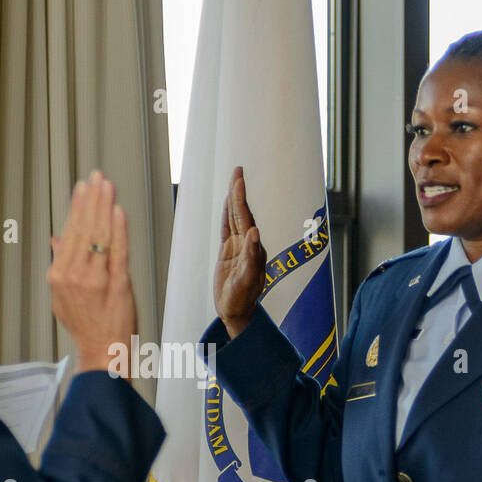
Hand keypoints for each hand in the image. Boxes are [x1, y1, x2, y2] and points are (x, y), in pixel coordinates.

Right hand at [48, 170, 137, 377]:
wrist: (102, 352)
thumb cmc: (85, 326)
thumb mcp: (61, 296)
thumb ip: (60, 264)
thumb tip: (57, 240)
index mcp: (59, 275)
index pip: (69, 232)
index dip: (77, 207)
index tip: (83, 188)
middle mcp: (74, 275)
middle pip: (84, 228)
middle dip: (91, 199)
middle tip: (97, 177)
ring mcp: (96, 279)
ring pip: (100, 235)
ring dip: (104, 207)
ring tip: (107, 186)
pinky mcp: (118, 284)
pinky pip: (117, 252)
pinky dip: (119, 230)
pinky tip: (118, 212)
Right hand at [213, 166, 265, 337]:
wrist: (237, 312)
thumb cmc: (241, 300)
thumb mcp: (246, 282)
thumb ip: (251, 258)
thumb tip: (255, 233)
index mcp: (252, 248)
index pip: (245, 218)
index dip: (240, 199)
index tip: (238, 180)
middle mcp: (247, 244)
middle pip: (241, 212)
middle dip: (238, 191)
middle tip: (238, 170)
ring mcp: (238, 247)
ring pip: (235, 217)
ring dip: (234, 198)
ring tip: (234, 179)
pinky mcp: (229, 251)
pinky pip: (227, 227)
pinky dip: (227, 213)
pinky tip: (226, 202)